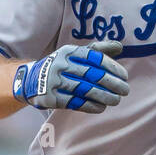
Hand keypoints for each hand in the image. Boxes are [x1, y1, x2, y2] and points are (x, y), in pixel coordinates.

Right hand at [14, 40, 128, 111]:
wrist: (30, 81)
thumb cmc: (61, 66)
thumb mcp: (75, 54)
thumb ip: (97, 50)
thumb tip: (120, 47)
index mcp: (68, 51)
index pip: (95, 57)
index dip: (112, 67)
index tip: (124, 75)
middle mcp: (60, 64)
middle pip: (92, 74)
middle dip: (112, 83)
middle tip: (125, 90)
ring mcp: (54, 81)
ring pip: (85, 90)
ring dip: (104, 96)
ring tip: (116, 100)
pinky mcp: (50, 98)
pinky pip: (75, 103)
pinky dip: (90, 106)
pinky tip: (101, 107)